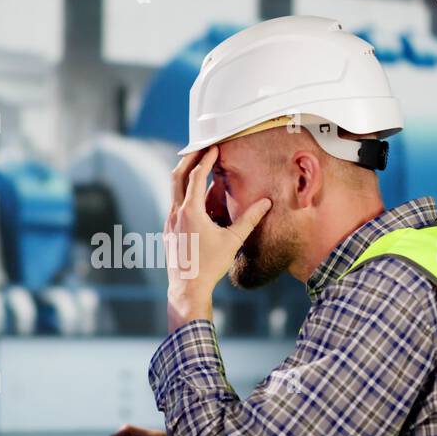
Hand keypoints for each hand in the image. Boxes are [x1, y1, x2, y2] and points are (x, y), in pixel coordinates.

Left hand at [165, 147, 271, 329]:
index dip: (207, 159)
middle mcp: (176, 213)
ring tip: (199, 168)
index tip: (215, 148)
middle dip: (189, 159)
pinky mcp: (169, 231)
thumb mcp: (233, 240)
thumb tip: (267, 203)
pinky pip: (175, 206)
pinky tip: (197, 199)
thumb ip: (250, 219)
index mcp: (190, 211)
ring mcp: (169, 222)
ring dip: (187, 177)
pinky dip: (185, 195)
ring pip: (174, 191)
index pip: (197, 175)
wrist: (187, 287)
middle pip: (178, 176)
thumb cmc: (210, 265)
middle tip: (200, 148)